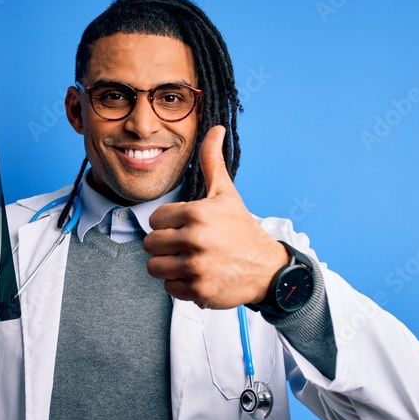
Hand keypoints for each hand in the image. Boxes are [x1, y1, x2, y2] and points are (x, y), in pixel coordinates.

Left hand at [144, 125, 288, 308]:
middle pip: (151, 245)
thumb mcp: (226, 194)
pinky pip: (168, 288)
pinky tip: (196, 276)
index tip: (183, 228)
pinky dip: (179, 285)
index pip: (155, 220)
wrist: (267, 268)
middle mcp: (195, 240)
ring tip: (187, 261)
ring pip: (155, 267)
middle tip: (184, 246)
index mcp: (197, 214)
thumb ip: (212, 162)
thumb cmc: (241, 229)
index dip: (166, 224)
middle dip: (164, 246)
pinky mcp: (199, 290)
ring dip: (168, 266)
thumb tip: (214, 129)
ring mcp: (197, 267)